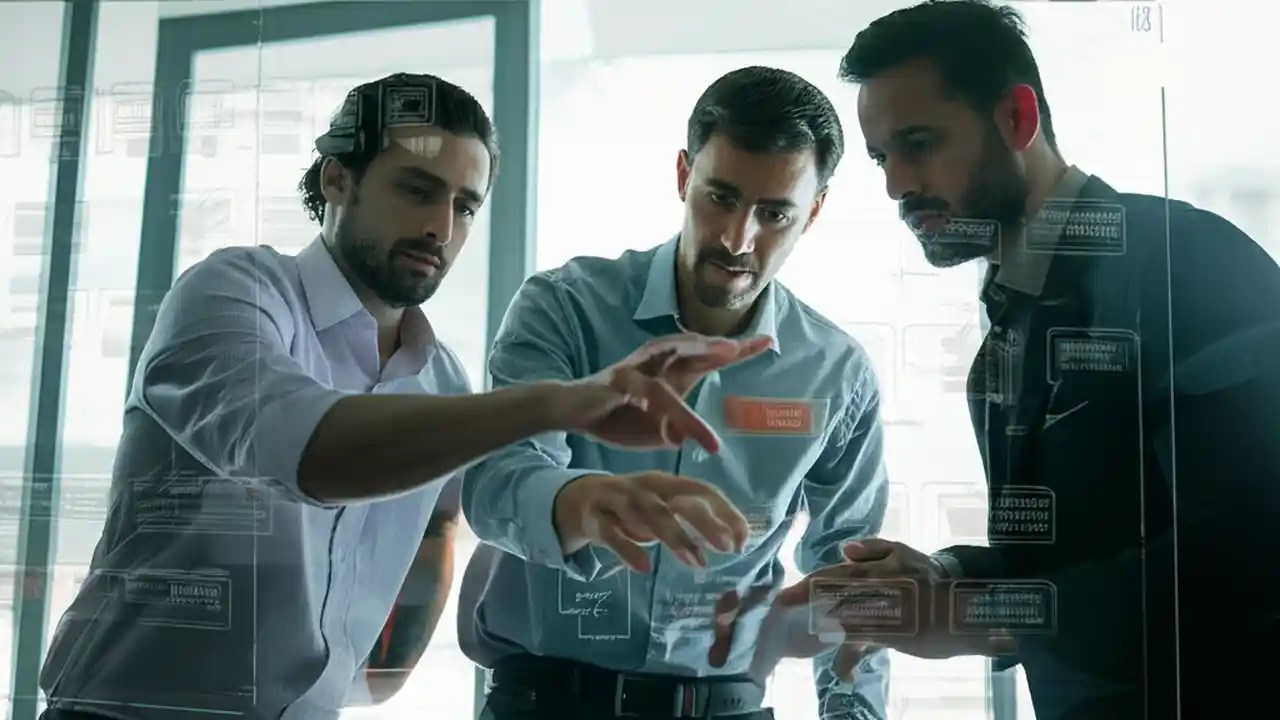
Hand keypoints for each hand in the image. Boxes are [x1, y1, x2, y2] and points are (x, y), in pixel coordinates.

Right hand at [550, 333, 772, 451]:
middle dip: (728, 344)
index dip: (737, 350)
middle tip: (759, 341)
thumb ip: (672, 431)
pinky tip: (681, 409)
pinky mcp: (620, 379)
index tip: (767, 342)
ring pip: (676, 354)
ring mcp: (639, 366)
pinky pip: (651, 391)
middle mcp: (657, 362)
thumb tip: (684, 439)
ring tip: (729, 351)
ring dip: (703, 349)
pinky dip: (668, 403)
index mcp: (670, 372)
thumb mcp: (652, 431)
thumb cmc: (614, 419)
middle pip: (698, 346)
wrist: (570, 413)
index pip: (708, 358)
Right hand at [553, 471, 749, 572]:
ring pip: (648, 514)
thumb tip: (734, 540)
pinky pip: (611, 533)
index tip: (742, 541)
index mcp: (666, 483)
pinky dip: (628, 549)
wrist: (577, 499)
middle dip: (704, 521)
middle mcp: (645, 487)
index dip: (725, 512)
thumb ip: (691, 520)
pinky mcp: (594, 518)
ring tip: (696, 562)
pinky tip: (645, 567)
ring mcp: (618, 499)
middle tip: (726, 547)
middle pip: (677, 500)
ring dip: (674, 536)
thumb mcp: (661, 508)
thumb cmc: (632, 508)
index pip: (702, 491)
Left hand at [710, 539, 1014, 683]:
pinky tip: (843, 672)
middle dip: (803, 601)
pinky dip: (848, 658)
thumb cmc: (930, 580)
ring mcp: (885, 610)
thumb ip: (875, 550)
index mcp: (878, 566)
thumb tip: (846, 548)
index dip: (806, 585)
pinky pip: (864, 646)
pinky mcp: (894, 634)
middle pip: (831, 593)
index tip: (781, 596)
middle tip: (778, 609)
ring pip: (843, 619)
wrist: (966, 607)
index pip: (833, 574)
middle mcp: (878, 586)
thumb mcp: (906, 555)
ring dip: (822, 627)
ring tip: (808, 634)